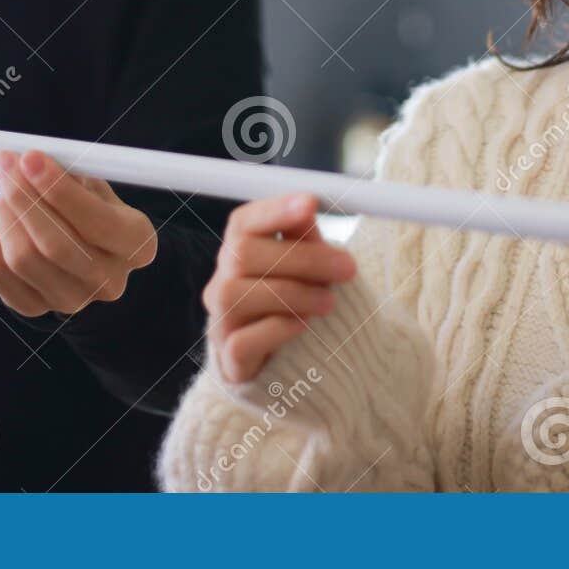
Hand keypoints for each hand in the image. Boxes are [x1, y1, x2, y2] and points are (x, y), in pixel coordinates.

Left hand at [0, 149, 158, 316]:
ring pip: (20, 258)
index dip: (59, 190)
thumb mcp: (97, 187)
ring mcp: (70, 300)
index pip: (98, 223)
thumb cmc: (93, 210)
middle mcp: (108, 281)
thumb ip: (71, 174)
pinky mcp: (33, 308)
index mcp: (137, 246)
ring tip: (2, 187)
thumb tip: (27, 162)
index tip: (30, 158)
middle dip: (23, 198)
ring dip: (2, 213)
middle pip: (54, 245)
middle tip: (5, 165)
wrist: (88, 256)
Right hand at [203, 192, 355, 383]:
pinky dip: (277, 329)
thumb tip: (309, 204)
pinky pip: (242, 340)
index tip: (311, 203)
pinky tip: (303, 327)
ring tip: (329, 303)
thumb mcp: (309, 268)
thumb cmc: (301, 305)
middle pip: (243, 254)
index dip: (275, 209)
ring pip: (237, 294)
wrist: (293, 366)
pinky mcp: (229, 359)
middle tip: (346, 268)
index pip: (243, 221)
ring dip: (294, 295)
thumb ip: (305, 239)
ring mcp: (221, 321)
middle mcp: (222, 282)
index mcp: (240, 252)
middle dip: (301, 258)